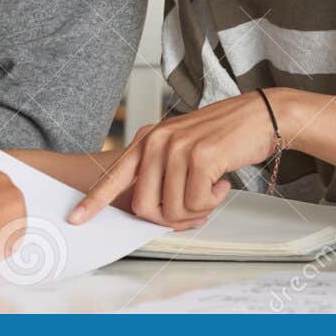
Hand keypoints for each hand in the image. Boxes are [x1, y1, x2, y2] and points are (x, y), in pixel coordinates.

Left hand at [68, 92, 281, 227]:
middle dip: (169, 219)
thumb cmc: (221, 137)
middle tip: (193, 210)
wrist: (259, 116)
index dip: (93, 201)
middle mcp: (155, 141)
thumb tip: (151, 214)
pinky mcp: (200, 157)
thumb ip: (160, 174)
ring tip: (212, 189)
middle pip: (144, 207)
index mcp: (146, 140)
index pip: (113, 176)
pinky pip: (197, 204)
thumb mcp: (180, 148)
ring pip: (172, 210)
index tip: (75, 219)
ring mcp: (176, 148)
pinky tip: (223, 183)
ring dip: (196, 212)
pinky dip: (212, 203)